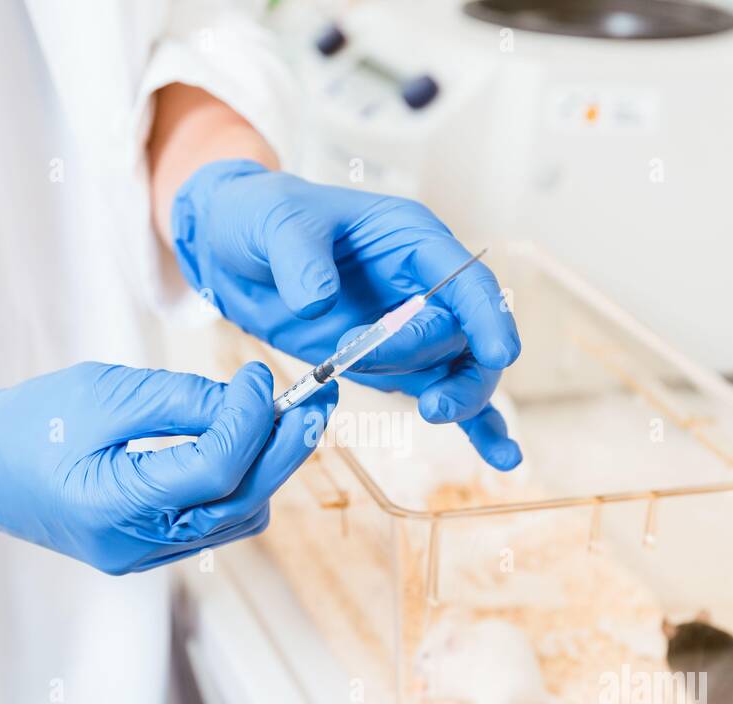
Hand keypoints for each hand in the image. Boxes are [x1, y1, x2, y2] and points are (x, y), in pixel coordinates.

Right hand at [0, 361, 333, 573]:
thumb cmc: (28, 423)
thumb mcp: (104, 393)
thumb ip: (181, 401)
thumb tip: (250, 402)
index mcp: (115, 507)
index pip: (215, 470)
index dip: (251, 421)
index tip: (263, 377)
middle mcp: (137, 545)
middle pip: (242, 502)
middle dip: (285, 449)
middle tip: (318, 402)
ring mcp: (145, 554)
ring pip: (238, 518)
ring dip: (267, 468)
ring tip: (278, 417)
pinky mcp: (150, 548)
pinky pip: (216, 523)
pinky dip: (240, 483)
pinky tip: (243, 443)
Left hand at [170, 160, 522, 470]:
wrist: (231, 251)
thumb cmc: (260, 219)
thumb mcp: (273, 224)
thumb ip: (299, 258)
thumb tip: (321, 300)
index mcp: (409, 240)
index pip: (465, 280)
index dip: (487, 317)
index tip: (497, 354)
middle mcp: (423, 284)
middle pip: (467, 334)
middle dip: (456, 370)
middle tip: (428, 402)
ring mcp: (412, 328)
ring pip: (461, 369)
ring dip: (460, 398)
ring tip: (432, 413)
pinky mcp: (395, 364)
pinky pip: (440, 391)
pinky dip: (472, 425)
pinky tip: (501, 456)